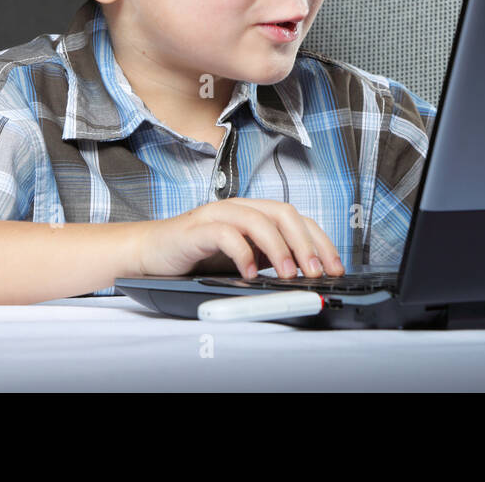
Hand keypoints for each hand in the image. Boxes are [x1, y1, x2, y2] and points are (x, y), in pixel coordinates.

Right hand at [134, 199, 345, 279]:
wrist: (149, 253)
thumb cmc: (197, 257)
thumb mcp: (242, 258)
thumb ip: (269, 259)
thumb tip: (306, 276)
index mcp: (254, 213)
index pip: (297, 219)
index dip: (320, 241)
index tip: (335, 267)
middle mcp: (239, 208)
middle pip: (283, 213)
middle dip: (305, 243)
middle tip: (317, 271)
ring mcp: (217, 216)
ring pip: (258, 220)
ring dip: (279, 248)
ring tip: (288, 274)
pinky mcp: (196, 230)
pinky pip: (224, 234)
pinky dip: (242, 253)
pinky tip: (249, 273)